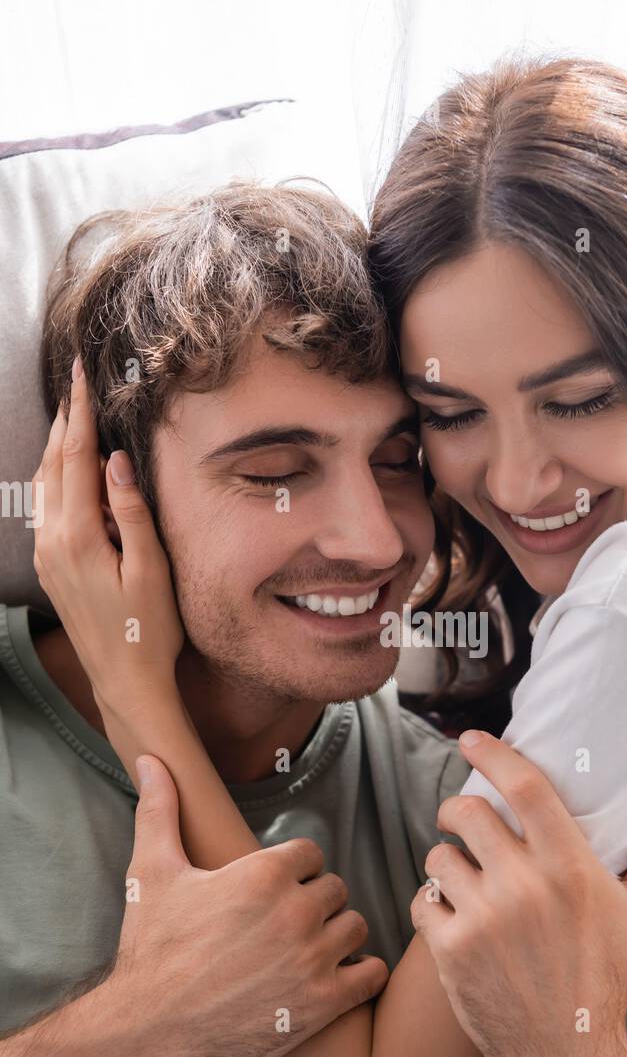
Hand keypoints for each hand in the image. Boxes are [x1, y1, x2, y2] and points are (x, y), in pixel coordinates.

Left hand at [32, 358, 182, 710]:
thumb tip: (115, 461)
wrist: (123, 679)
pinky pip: (48, 506)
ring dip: (58, 447)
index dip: (80, 414)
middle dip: (65, 420)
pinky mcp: (51, 565)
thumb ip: (132, 513)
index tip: (81, 376)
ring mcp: (47, 553)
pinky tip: (73, 472)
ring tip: (74, 417)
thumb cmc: (148, 630)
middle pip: (53, 464)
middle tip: (75, 383)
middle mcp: (53, 540)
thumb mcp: (151, 570)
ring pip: (45, 483)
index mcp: (78, 536)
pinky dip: (57, 476)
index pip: (77, 458)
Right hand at [108, 755, 388, 1056]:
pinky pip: (371, 973)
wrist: (148, 1031)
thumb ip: (159, 810)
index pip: (311, 853)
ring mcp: (313, 959)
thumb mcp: (151, 873)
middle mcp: (296, 912)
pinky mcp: (323, 1004)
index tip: (273, 889)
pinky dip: (360, 974)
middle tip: (285, 924)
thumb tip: (150, 760)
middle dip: (313, 903)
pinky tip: (337, 978)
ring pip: (355, 927)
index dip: (293, 870)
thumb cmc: (150, 949)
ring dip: (337, 936)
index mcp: (264, 874)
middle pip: (335, 889)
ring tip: (307, 950)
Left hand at [411, 730, 626, 1056]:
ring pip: (438, 855)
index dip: (492, 753)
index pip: (522, 786)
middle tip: (467, 822)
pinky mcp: (450, 949)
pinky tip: (458, 917)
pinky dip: (434, 903)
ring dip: (448, 861)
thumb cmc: (609, 973)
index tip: (471, 739)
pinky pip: (423, 899)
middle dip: (459, 810)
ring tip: (468, 879)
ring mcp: (483, 918)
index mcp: (571, 867)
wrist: (564, 1053)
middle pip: (466, 812)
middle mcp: (524, 886)